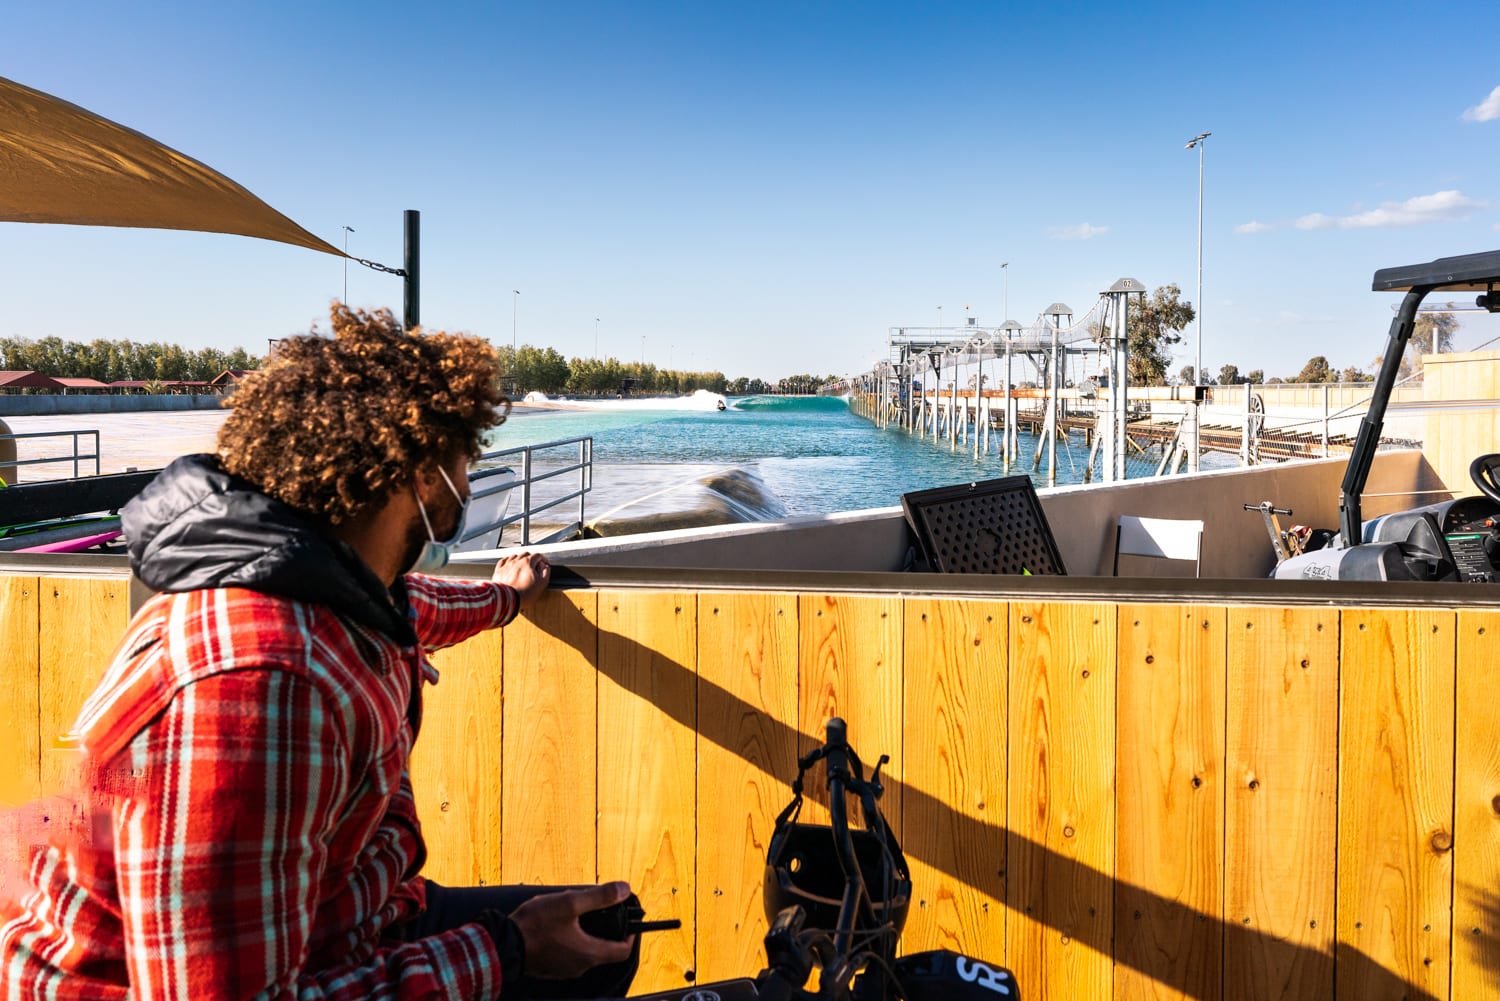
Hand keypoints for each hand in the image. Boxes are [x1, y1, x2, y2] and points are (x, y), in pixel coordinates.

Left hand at [493, 551, 549, 607]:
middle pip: (525, 554)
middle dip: (531, 558)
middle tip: (534, 565)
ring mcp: (507, 566)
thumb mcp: (542, 583)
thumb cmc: (524, 593)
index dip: (543, 559)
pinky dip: (507, 560)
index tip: (544, 564)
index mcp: (527, 563)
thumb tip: (544, 566)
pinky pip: (503, 561)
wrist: (508, 599)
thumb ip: (545, 572)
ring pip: (514, 556)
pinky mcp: (499, 571)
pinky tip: (509, 563)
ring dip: (520, 558)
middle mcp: (516, 561)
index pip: (537, 556)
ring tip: (522, 564)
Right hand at [508, 881, 636, 979]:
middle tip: (601, 910)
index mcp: (590, 953)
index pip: (623, 950)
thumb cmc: (536, 925)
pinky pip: (569, 954)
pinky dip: (572, 940)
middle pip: (605, 950)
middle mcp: (580, 966)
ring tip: (577, 913)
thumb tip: (624, 888)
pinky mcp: (551, 968)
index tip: (628, 920)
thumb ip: (599, 896)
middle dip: (607, 929)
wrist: (503, 944)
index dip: (630, 934)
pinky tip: (560, 925)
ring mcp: (565, 969)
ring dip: (587, 933)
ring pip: (586, 951)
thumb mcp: (570, 903)